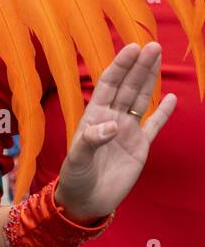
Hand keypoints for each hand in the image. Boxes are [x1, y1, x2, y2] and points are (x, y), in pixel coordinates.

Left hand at [55, 42, 175, 221]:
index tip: (131, 48)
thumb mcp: (77, 159)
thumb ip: (90, 141)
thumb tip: (111, 125)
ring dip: (149, 79)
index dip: (119, 66)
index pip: (108, 85)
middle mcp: (111, 118)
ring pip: (140, 99)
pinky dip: (162, 112)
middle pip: (128, 87)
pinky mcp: (140, 146)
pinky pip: (153, 125)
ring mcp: (127, 131)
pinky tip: (170, 97)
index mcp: (93, 116)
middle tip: (153, 45)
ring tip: (158, 58)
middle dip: (139, 66)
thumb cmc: (75, 178)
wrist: (87, 201)